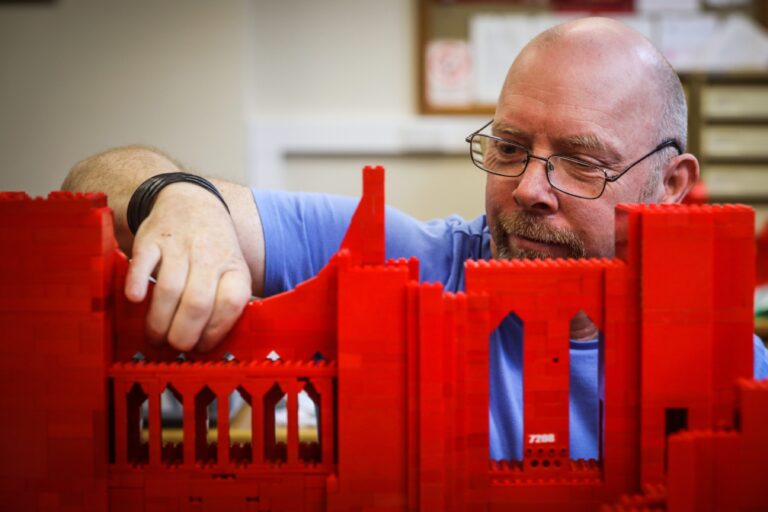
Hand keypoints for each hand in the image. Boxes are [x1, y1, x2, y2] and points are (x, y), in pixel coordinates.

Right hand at [124, 183, 252, 351]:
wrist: (191, 201)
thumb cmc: (212, 248)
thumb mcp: (231, 268)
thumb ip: (224, 300)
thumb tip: (208, 345)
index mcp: (233, 268)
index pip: (230, 304)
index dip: (214, 330)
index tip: (201, 347)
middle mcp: (209, 257)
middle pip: (198, 303)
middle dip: (183, 333)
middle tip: (174, 347)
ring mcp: (180, 246)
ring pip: (170, 289)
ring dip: (159, 320)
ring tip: (154, 337)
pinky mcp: (152, 238)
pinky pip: (144, 262)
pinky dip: (137, 282)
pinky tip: (135, 299)